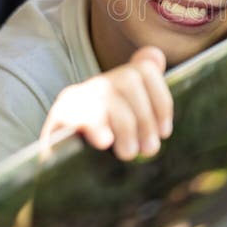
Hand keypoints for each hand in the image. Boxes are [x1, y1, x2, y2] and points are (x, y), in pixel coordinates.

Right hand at [40, 46, 172, 159]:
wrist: (67, 172)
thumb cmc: (106, 153)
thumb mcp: (132, 128)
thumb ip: (146, 104)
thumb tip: (156, 55)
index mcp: (120, 82)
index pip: (145, 69)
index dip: (162, 100)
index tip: (164, 132)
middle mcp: (99, 84)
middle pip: (130, 80)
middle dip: (145, 118)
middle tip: (149, 149)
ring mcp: (78, 96)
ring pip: (109, 97)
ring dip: (126, 128)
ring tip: (129, 153)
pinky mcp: (61, 115)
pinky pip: (82, 114)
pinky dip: (97, 127)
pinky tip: (104, 142)